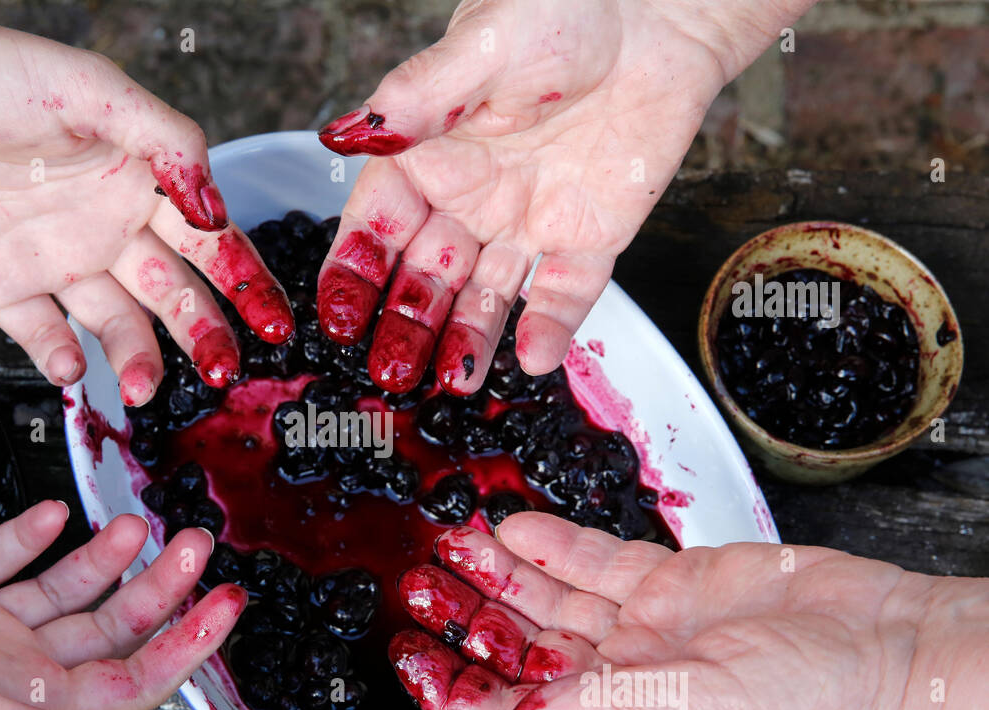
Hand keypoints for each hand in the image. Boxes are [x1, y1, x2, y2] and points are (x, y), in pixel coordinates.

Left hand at [0, 0, 294, 398]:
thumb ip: (166, 141)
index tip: (277, 323)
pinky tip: (74, 371)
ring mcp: (53, 258)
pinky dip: (61, 360)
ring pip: (117, 324)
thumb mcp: (89, 87)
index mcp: (136, 176)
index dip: (247, 281)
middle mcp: (103, 222)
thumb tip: (218, 211)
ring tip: (146, 387)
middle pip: (174, 293)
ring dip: (140, 357)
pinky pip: (42, 335)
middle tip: (228, 372)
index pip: (210, 239)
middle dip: (208, 334)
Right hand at [0, 501, 246, 709]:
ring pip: (59, 588)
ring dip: (103, 555)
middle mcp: (7, 663)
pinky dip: (27, 534)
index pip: (132, 674)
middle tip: (196, 539)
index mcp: (26, 699)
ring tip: (139, 520)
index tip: (230, 599)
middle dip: (157, 585)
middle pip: (106, 625)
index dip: (187, 642)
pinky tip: (53, 510)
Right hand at [316, 0, 809, 393]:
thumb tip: (345, 136)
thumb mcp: (479, 46)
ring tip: (452, 385)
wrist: (659, 11)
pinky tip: (530, 360)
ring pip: (486, 298)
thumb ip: (417, 100)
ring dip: (467, 341)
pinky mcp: (589, 239)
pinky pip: (563, 295)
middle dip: (405, 326)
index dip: (353, 274)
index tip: (336, 320)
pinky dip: (548, 329)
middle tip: (389, 374)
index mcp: (428, 154)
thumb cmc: (561, 6)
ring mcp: (528, 224)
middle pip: (424, 278)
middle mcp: (470, 199)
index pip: (376, 226)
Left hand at [388, 513, 983, 709]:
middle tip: (415, 582)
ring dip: (497, 574)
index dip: (454, 696)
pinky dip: (551, 543)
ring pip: (546, 603)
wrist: (900, 651)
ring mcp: (640, 634)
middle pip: (516, 656)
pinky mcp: (668, 587)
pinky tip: (511, 523)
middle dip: (464, 620)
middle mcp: (617, 689)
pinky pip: (592, 563)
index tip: (409, 663)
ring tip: (448, 539)